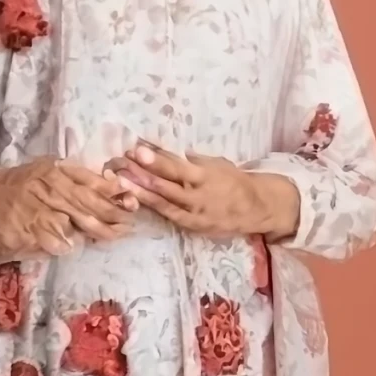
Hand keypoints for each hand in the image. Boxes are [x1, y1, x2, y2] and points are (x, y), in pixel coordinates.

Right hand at [1, 156, 139, 246]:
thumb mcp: (31, 176)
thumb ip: (61, 183)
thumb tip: (97, 192)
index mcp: (50, 169)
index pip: (91, 179)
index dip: (113, 190)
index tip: (131, 197)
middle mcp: (48, 186)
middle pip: (91, 202)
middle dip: (114, 214)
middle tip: (130, 223)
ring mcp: (41, 210)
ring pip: (81, 222)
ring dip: (100, 232)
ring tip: (116, 235)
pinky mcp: (32, 233)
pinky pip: (60, 241)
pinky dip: (69, 245)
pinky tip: (74, 246)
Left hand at [104, 141, 298, 239]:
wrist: (254, 207)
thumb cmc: (232, 180)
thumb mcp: (215, 164)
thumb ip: (192, 160)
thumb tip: (166, 150)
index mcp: (204, 176)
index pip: (176, 167)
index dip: (156, 160)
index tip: (138, 150)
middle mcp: (197, 195)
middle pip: (165, 185)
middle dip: (141, 174)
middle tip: (120, 165)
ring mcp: (194, 213)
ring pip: (163, 202)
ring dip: (141, 192)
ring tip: (122, 182)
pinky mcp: (192, 225)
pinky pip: (169, 216)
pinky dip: (153, 208)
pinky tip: (137, 201)